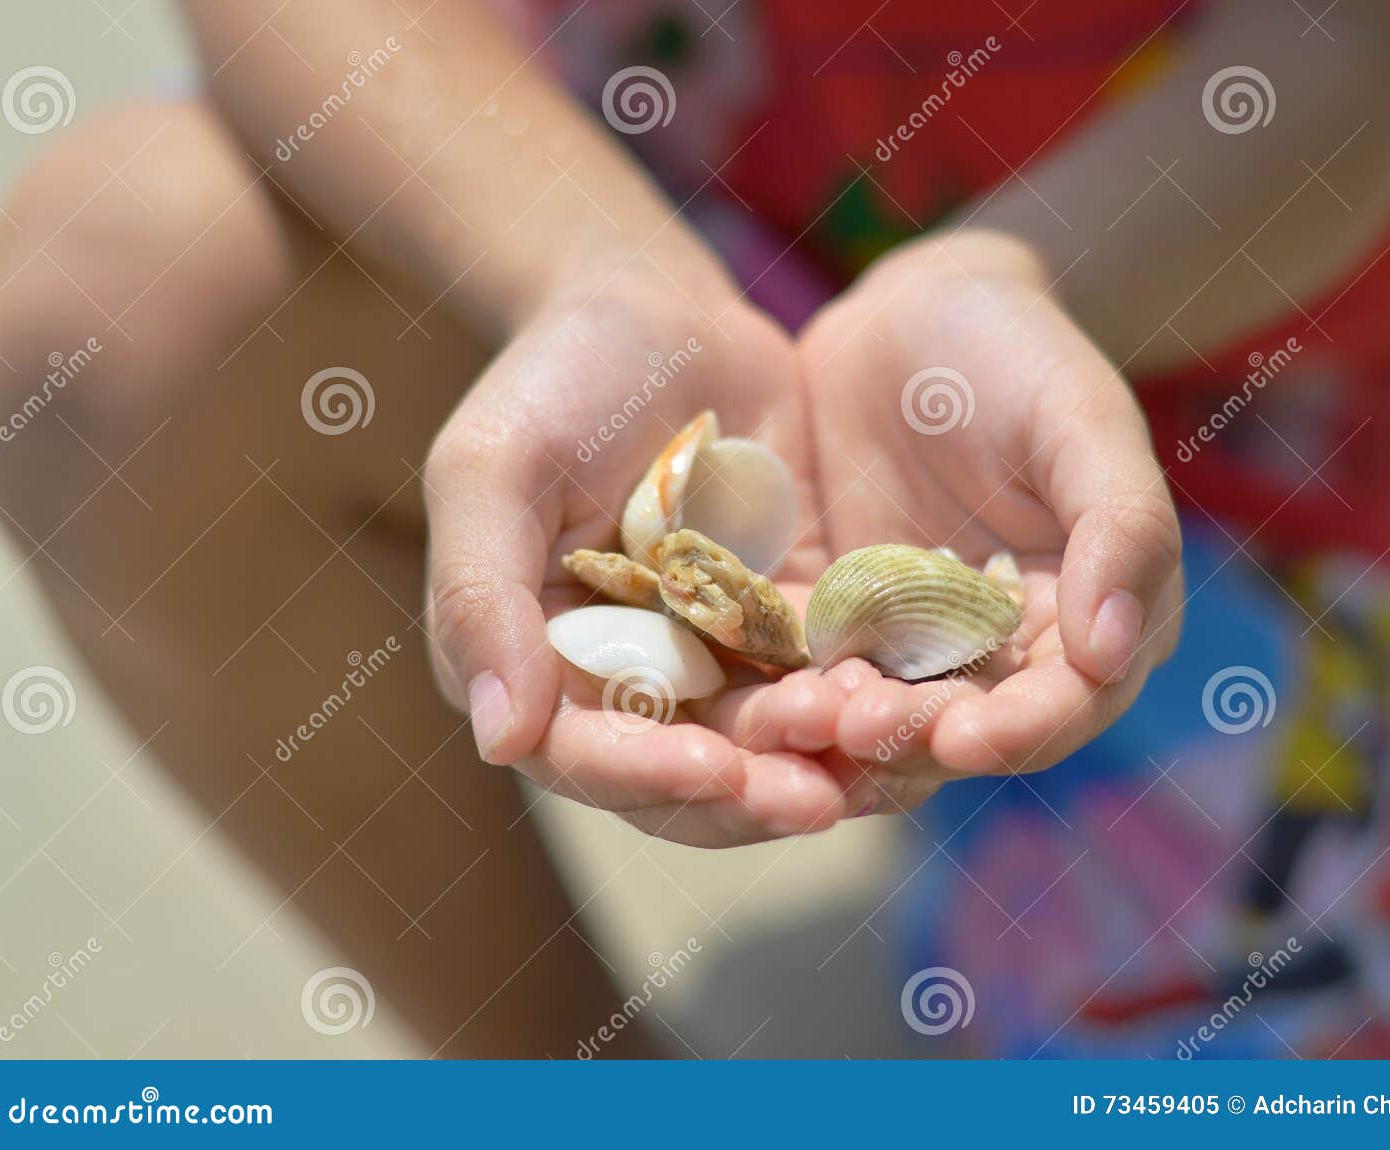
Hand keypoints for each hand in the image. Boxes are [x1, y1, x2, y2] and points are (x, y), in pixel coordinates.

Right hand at [422, 260, 861, 845]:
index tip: (709, 771)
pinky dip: (862, 705)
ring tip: (874, 759)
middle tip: (817, 802)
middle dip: (748, 798)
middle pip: (684, 780)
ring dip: (817, 765)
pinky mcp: (786, 626)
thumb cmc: (553, 381)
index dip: (643, 775)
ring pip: (766, 747)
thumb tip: (498, 739)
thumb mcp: (491, 469)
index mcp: (542, 666)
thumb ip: (479, 594)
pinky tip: (910, 706)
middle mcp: (628, 683)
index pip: (585, 756)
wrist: (658, 310)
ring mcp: (714, 658)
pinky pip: (825, 683)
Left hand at [799, 231, 1183, 810]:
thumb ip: (1122, 526)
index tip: (966, 736)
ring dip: (847, 736)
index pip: (1068, 703)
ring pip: (887, 721)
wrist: (912, 314)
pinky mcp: (838, 627)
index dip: (1024, 731)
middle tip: (861, 729)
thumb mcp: (1083, 420)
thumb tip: (1111, 653)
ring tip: (803, 721)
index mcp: (1086, 616)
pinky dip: (791, 699)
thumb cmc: (1021, 354)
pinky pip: (815, 679)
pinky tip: (760, 699)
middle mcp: (1004, 650)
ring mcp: (915, 645)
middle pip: (970, 730)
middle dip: (917, 741)